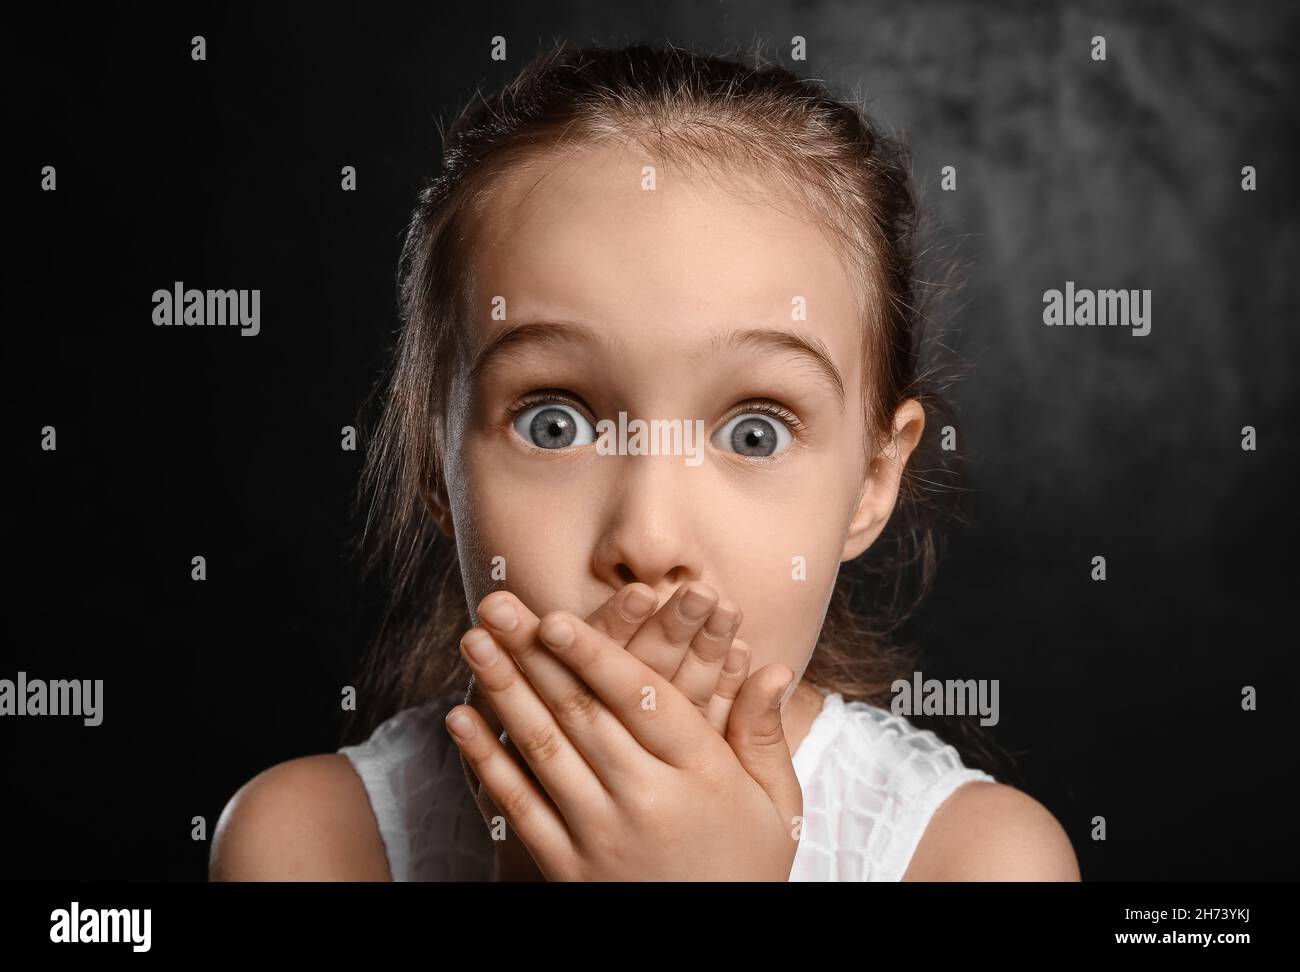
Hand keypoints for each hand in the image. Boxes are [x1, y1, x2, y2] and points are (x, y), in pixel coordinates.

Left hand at [445, 590, 801, 880]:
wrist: (712, 955)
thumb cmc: (747, 867)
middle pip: (581, 713)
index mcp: (700, 773)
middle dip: (534, 653)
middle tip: (497, 604)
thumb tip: (774, 668)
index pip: (640, 700)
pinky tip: (461, 719)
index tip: (557, 617)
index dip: (596, 656)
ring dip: (503, 690)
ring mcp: (600, 835)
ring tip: (473, 643)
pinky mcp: (566, 867)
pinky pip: (519, 806)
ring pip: (543, 750)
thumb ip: (764, 734)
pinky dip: (485, 761)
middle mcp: (645, 800)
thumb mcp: (776, 806)